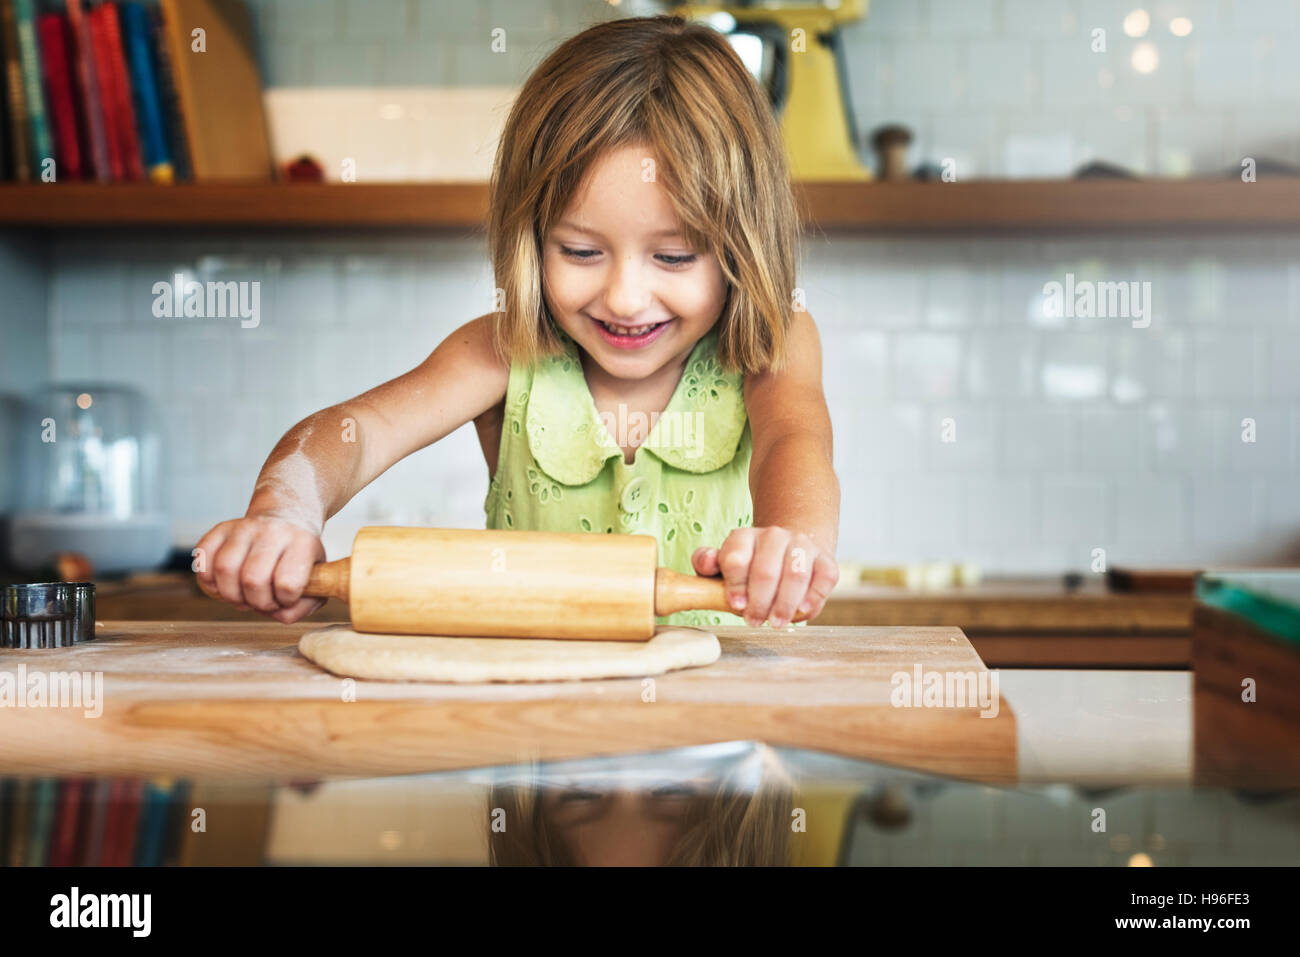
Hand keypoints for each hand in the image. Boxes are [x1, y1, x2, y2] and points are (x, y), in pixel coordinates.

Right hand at [193, 514, 325, 623]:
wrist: (287, 520)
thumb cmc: (300, 558)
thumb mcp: (318, 579)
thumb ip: (305, 605)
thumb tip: (280, 614)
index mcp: (302, 543)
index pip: (287, 583)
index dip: (284, 601)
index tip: (286, 597)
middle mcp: (272, 531)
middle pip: (252, 579)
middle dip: (256, 603)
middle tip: (263, 601)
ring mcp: (243, 528)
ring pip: (224, 569)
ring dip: (231, 595)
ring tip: (244, 595)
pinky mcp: (220, 529)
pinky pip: (202, 561)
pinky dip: (209, 582)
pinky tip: (226, 584)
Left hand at [691, 527, 837, 627]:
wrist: (785, 552)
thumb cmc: (748, 567)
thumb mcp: (721, 564)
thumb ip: (707, 562)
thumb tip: (706, 563)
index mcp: (744, 537)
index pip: (736, 559)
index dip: (735, 586)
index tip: (736, 605)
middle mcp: (774, 536)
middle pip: (766, 570)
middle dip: (759, 602)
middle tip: (755, 621)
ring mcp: (802, 545)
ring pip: (796, 573)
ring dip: (785, 603)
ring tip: (776, 622)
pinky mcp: (825, 559)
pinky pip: (825, 577)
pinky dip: (814, 596)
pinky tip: (802, 611)